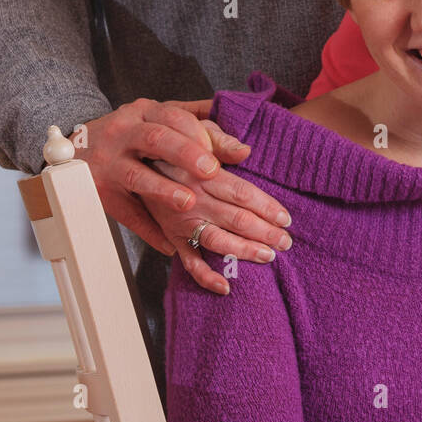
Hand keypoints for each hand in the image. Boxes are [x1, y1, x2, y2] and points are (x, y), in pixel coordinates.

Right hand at [75, 99, 290, 284]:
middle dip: (185, 154)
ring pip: (136, 175)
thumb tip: (244, 151)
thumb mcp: (162, 121)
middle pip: (155, 139)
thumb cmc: (134, 133)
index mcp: (144, 113)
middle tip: (212, 172)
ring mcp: (110, 164)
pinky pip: (125, 214)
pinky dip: (148, 231)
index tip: (219, 154)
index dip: (198, 135)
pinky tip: (171, 247)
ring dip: (164, 190)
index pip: (174, 117)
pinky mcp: (103, 194)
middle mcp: (125, 134)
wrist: (77, 150)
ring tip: (189, 203)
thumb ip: (204, 128)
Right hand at [147, 145, 293, 294]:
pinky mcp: (171, 237)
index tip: (286, 218)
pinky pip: (189, 263)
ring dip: (244, 251)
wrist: (134, 161)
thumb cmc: (175, 146)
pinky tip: (225, 287)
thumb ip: (222, 142)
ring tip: (269, 256)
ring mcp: (182, 222)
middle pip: (236, 219)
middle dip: (265, 232)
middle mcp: (194, 200)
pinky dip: (206, 278)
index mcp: (204, 174)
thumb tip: (246, 151)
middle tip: (286, 241)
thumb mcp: (197, 133)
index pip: (241, 193)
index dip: (266, 206)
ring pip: (217, 241)